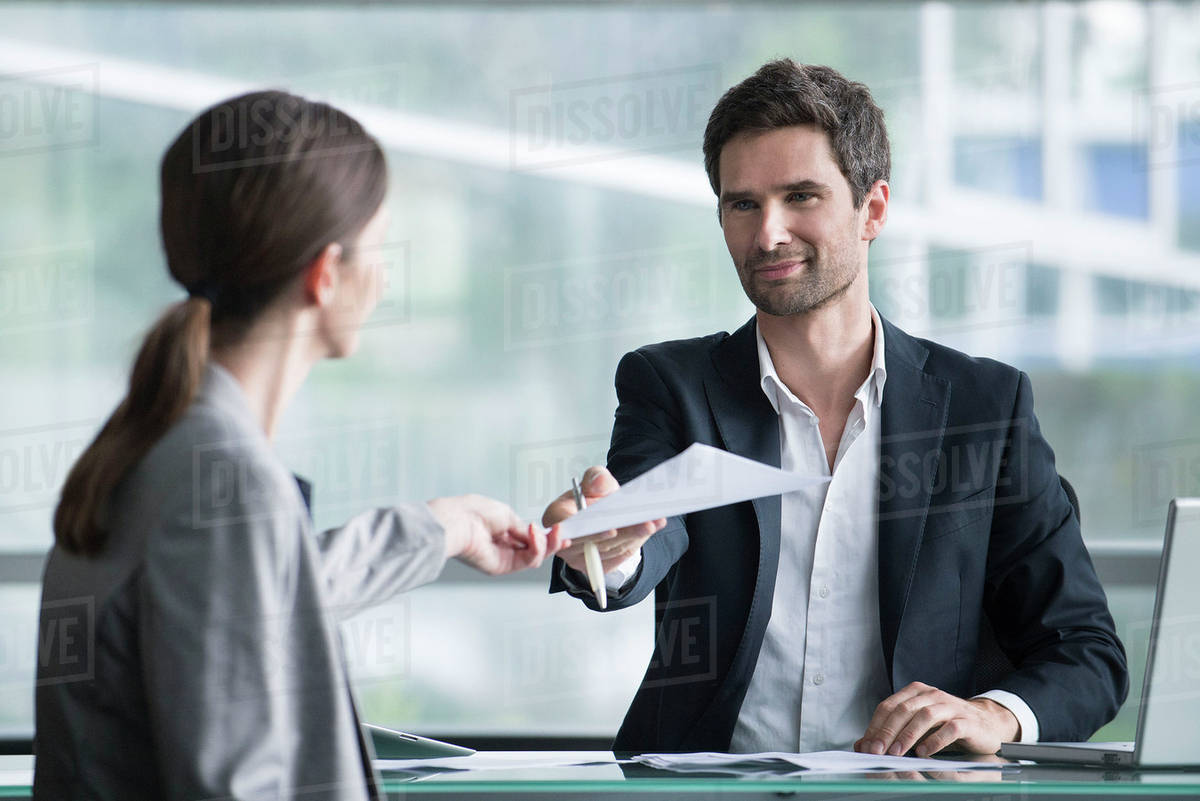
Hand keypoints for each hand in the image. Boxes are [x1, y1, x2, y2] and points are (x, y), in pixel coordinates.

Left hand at [428, 494, 566, 575]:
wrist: (458, 521)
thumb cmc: (474, 512)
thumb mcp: (507, 515)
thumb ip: (524, 529)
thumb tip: (536, 535)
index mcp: (502, 531)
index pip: (529, 537)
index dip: (546, 536)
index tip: (560, 531)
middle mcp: (503, 546)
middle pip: (535, 550)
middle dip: (551, 542)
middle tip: (561, 533)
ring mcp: (503, 558)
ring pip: (534, 557)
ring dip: (546, 544)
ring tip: (547, 532)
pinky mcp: (502, 567)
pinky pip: (527, 561)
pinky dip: (536, 548)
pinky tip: (535, 535)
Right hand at [541, 465, 665, 573]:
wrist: (603, 516)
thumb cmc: (593, 500)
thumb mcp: (595, 482)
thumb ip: (596, 478)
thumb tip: (599, 483)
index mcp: (557, 517)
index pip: (567, 526)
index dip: (589, 529)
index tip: (611, 528)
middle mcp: (566, 542)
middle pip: (594, 540)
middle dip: (622, 532)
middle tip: (643, 524)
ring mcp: (580, 558)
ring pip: (610, 548)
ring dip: (634, 536)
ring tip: (653, 523)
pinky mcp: (598, 566)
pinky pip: (619, 556)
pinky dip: (637, 541)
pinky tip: (652, 528)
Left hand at [854, 682, 1018, 757]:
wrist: (985, 723)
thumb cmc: (946, 724)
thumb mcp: (916, 726)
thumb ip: (891, 733)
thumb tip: (862, 745)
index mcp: (915, 693)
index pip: (889, 706)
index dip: (876, 726)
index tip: (867, 746)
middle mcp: (931, 695)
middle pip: (903, 710)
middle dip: (888, 731)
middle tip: (878, 751)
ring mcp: (950, 706)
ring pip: (925, 716)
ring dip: (908, 735)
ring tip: (897, 752)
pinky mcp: (967, 721)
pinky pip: (949, 728)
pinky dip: (935, 741)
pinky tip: (924, 752)